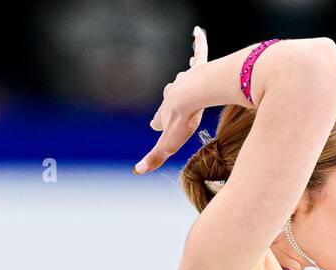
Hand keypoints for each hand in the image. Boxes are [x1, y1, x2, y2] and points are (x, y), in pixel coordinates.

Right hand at [134, 25, 209, 174]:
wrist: (195, 94)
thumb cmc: (182, 119)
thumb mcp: (168, 144)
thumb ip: (154, 158)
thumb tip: (136, 171)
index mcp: (165, 111)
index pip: (158, 118)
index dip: (157, 123)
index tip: (155, 125)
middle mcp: (172, 93)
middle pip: (169, 97)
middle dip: (171, 102)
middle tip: (174, 106)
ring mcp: (185, 79)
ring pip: (184, 79)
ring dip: (185, 79)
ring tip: (189, 77)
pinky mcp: (199, 67)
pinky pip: (199, 52)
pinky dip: (198, 42)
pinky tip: (197, 32)